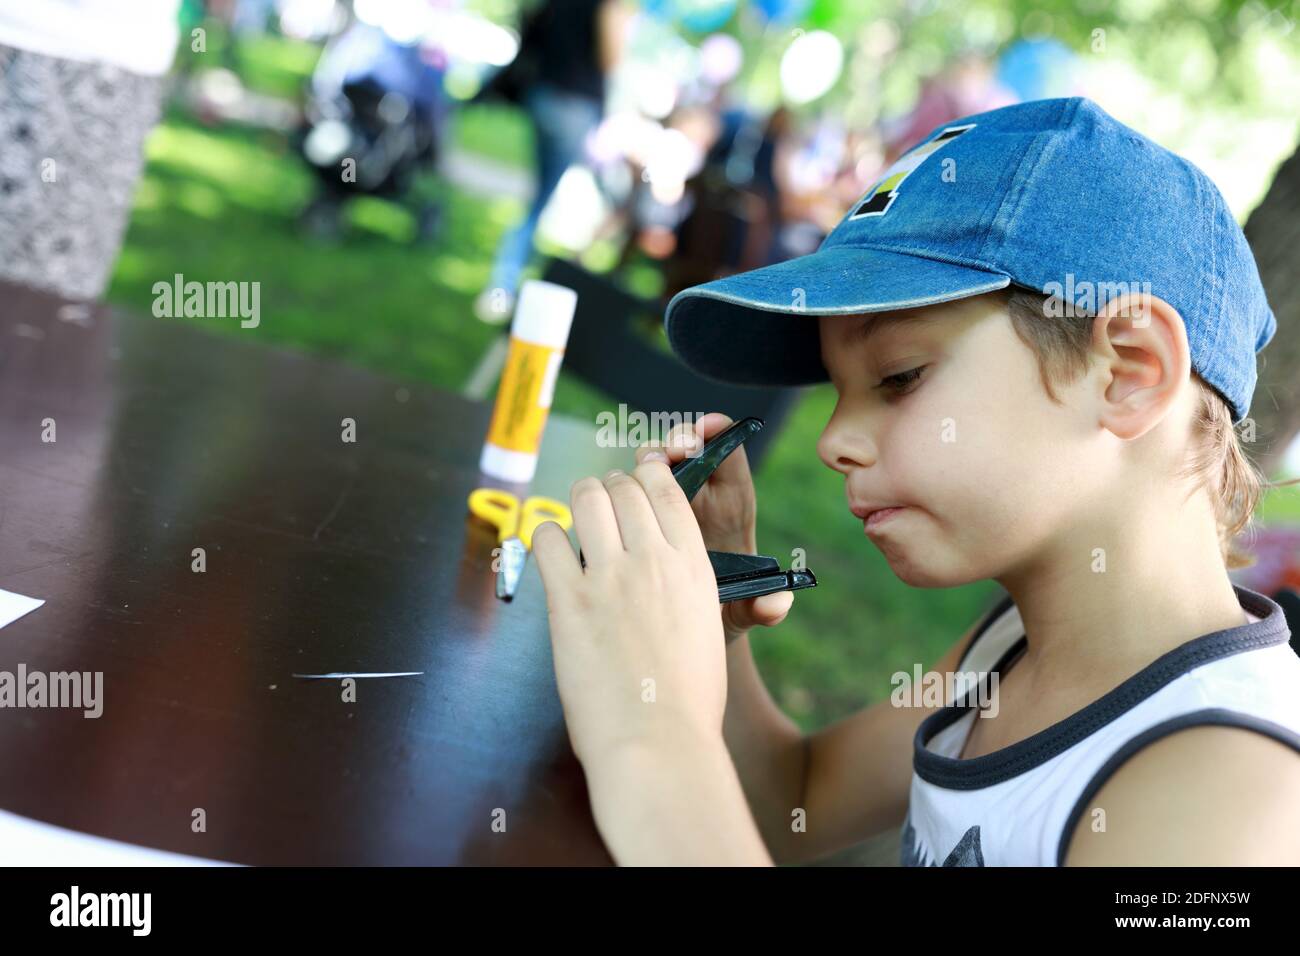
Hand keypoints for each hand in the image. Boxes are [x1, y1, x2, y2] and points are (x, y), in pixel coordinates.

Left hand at [532, 454, 727, 769]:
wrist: (657, 744)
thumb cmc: (686, 703)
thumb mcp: (706, 630)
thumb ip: (685, 591)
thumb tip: (661, 577)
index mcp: (694, 567)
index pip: (667, 492)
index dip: (648, 475)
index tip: (638, 477)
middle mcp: (652, 560)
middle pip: (624, 488)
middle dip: (611, 487)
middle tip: (603, 499)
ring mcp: (608, 578)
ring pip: (587, 500)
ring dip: (580, 498)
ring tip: (576, 512)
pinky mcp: (568, 602)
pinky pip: (548, 540)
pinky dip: (547, 535)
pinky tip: (552, 548)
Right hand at [634, 412, 793, 638]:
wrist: (693, 629)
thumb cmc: (724, 611)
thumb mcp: (743, 613)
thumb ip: (763, 607)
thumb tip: (778, 602)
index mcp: (732, 507)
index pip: (729, 457)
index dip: (719, 435)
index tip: (706, 429)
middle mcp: (700, 498)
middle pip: (689, 450)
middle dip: (677, 441)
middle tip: (668, 453)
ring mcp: (668, 505)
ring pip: (656, 465)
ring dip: (647, 460)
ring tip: (641, 472)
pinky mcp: (643, 517)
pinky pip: (631, 491)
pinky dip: (622, 485)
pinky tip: (613, 494)